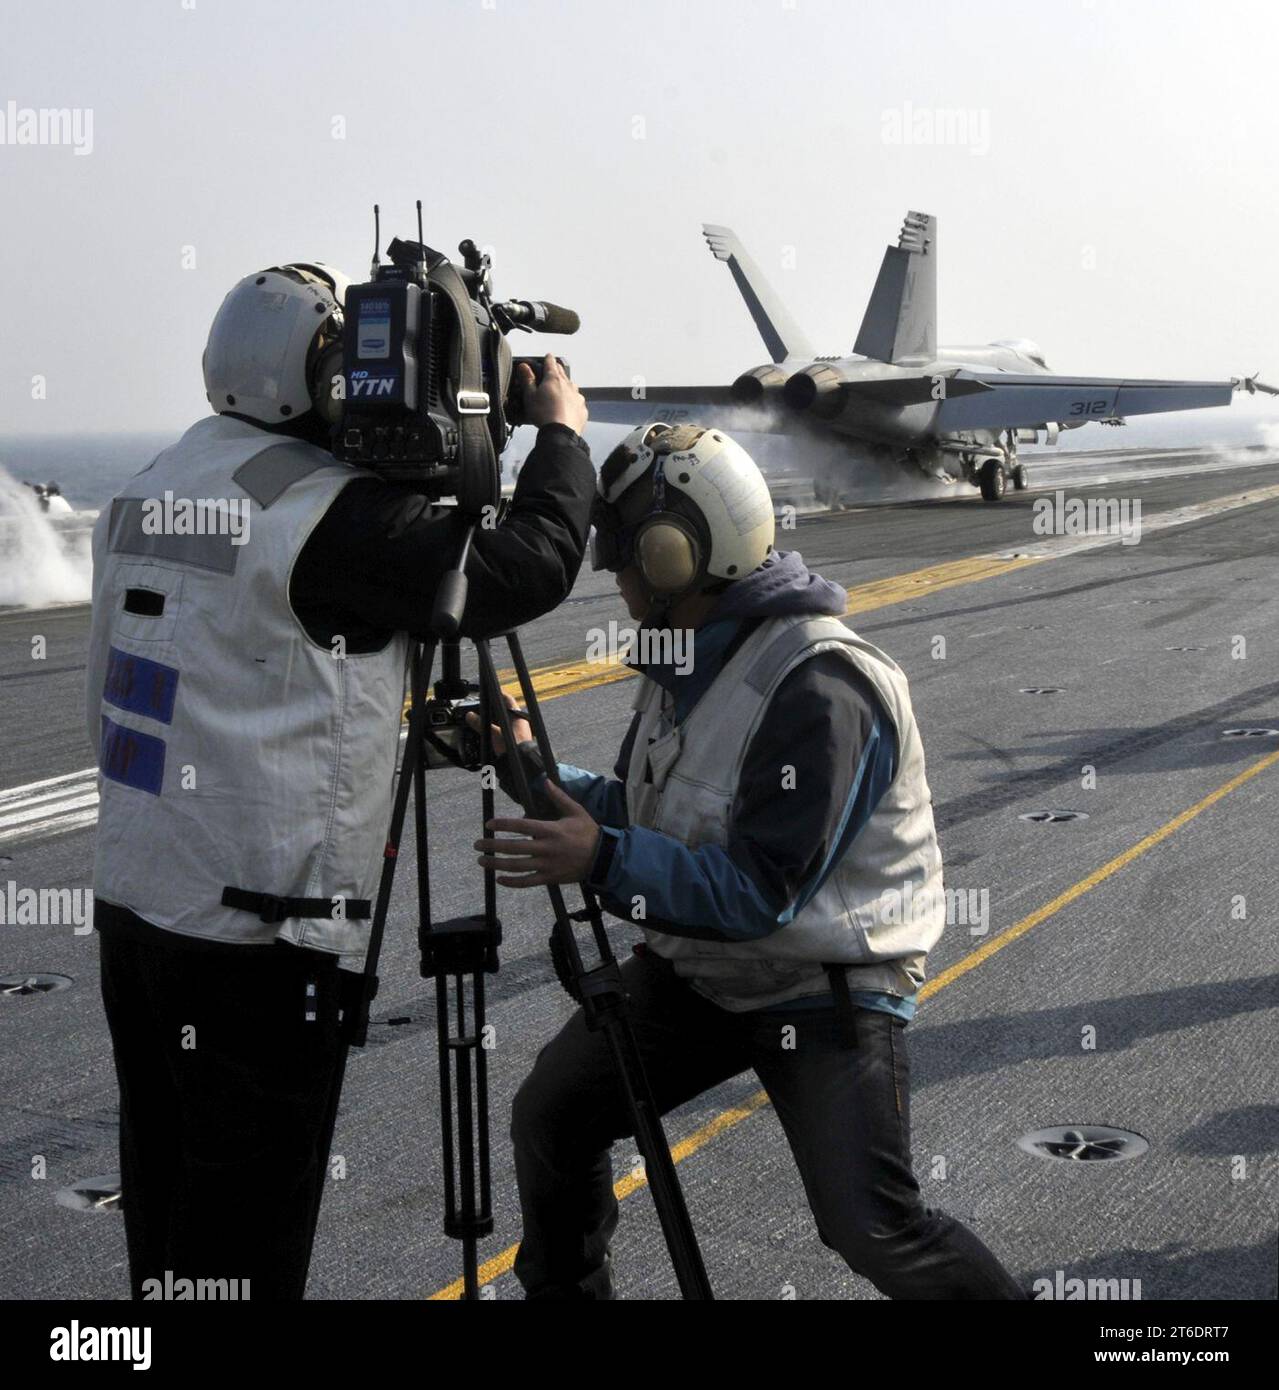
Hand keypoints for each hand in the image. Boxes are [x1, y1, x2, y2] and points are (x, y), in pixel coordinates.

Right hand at [464, 691, 530, 758]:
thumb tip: (471, 716)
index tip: (489, 693)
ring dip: (495, 722)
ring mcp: (519, 732)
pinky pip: (505, 732)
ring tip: (484, 722)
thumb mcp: (493, 733)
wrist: (521, 764)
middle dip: (493, 710)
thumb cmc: (512, 747)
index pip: (507, 699)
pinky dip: (497, 731)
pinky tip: (491, 734)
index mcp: (517, 716)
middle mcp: (520, 723)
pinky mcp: (516, 741)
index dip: (497, 695)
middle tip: (483, 709)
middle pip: (505, 711)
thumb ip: (480, 724)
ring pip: (505, 722)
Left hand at [474, 781, 601, 887]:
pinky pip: (527, 882)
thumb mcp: (575, 811)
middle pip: (513, 847)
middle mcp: (546, 848)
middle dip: (492, 846)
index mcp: (550, 830)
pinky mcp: (549, 878)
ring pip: (516, 866)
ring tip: (482, 861)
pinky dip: (511, 882)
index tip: (489, 824)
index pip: (521, 826)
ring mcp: (547, 865)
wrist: (603, 857)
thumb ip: (558, 797)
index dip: (502, 825)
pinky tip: (499, 880)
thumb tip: (545, 781)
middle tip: (477, 844)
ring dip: (496, 864)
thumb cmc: (588, 832)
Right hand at [518, 353, 587, 435]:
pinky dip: (573, 402)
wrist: (561, 433)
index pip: (551, 363)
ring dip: (567, 386)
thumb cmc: (544, 415)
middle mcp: (568, 386)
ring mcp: (577, 398)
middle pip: (563, 373)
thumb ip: (527, 379)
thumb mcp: (530, 396)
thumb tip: (524, 366)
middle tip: (554, 369)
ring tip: (562, 389)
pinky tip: (568, 407)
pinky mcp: (582, 410)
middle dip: (558, 370)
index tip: (548, 356)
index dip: (548, 358)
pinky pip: (577, 402)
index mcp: (554, 380)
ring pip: (572, 387)